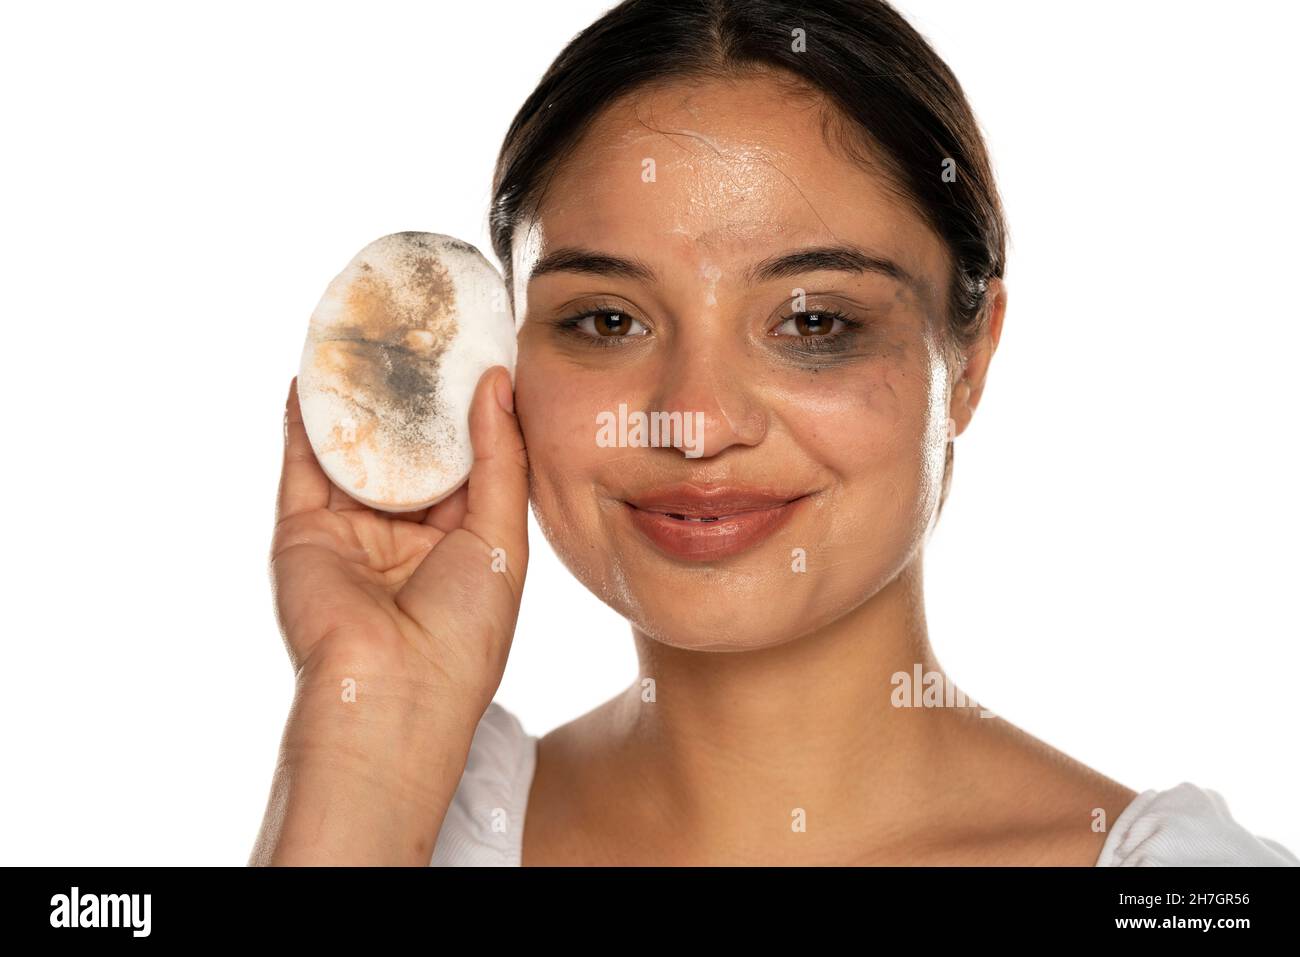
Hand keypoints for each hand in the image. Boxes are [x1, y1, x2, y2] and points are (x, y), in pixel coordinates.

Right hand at [269, 365, 528, 713]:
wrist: (392, 693)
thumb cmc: (465, 632)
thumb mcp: (500, 538)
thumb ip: (500, 459)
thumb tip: (496, 385)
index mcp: (460, 542)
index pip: (467, 462)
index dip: (472, 413)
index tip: (479, 356)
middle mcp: (404, 536)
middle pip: (408, 452)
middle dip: (414, 400)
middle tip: (423, 336)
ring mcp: (351, 535)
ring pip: (355, 453)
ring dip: (358, 402)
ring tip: (366, 340)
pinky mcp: (303, 534)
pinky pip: (302, 467)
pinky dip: (303, 422)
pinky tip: (309, 376)